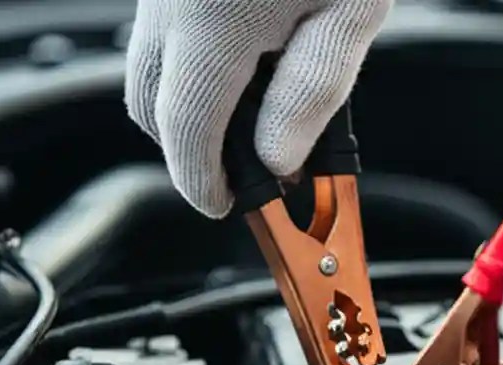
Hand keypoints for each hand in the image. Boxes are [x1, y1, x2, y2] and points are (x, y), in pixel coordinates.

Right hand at [125, 0, 390, 217]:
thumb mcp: (352, 8)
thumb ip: (315, 90)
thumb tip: (278, 161)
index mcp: (212, 23)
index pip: (187, 131)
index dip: (202, 183)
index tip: (223, 206)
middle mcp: (169, 0)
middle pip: (150, 104)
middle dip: (189, 149)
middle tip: (243, 171)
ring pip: (150, 63)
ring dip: (187, 100)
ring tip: (254, 113)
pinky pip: (162, 26)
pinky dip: (188, 56)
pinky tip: (246, 54)